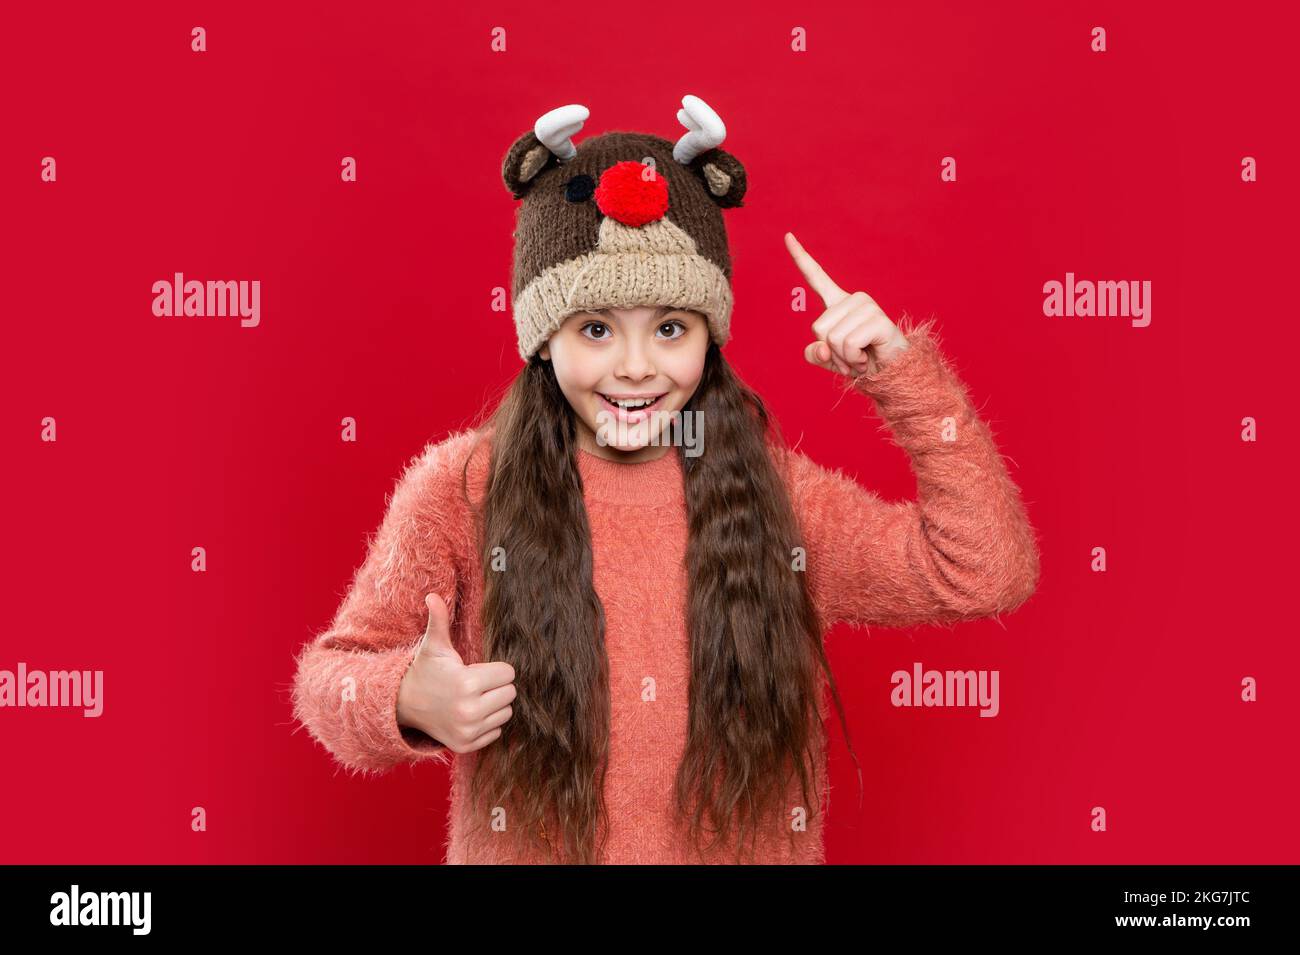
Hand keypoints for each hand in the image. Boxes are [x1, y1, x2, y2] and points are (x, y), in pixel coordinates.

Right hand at [397, 593, 515, 753]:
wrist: (404, 704)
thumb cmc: (426, 670)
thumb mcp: (433, 645)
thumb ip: (438, 620)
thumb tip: (432, 596)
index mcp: (467, 683)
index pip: (509, 674)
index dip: (495, 669)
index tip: (476, 669)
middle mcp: (469, 711)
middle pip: (510, 694)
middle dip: (496, 686)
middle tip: (475, 684)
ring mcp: (468, 731)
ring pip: (506, 713)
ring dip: (494, 705)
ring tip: (471, 698)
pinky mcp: (467, 746)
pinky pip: (496, 731)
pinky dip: (487, 723)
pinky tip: (468, 714)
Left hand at [785, 231, 908, 376]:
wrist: (890, 372)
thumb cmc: (860, 361)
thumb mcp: (829, 359)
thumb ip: (815, 354)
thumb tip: (822, 348)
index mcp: (838, 302)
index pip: (816, 277)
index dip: (801, 258)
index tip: (787, 235)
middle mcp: (853, 299)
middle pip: (819, 328)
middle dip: (831, 351)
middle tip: (850, 355)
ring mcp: (867, 307)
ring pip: (833, 339)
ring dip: (844, 358)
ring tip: (860, 356)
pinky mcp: (879, 321)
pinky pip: (849, 345)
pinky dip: (854, 360)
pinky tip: (866, 358)